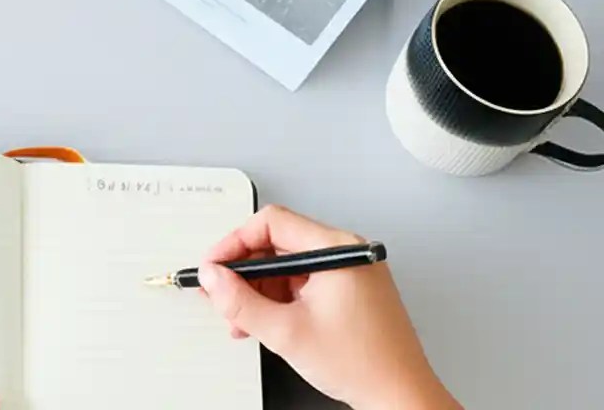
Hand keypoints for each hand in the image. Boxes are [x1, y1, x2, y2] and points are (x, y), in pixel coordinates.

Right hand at [199, 206, 461, 409]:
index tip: (215, 266)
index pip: (272, 223)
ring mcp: (349, 271)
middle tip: (221, 293)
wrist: (401, 397)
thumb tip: (214, 278)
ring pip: (287, 266)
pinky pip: (303, 282)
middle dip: (245, 272)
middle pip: (278, 244)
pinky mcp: (349, 290)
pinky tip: (264, 322)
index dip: (235, 243)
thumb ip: (240, 301)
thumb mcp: (286, 332)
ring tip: (242, 319)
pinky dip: (279, 299)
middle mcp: (346, 253)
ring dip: (259, 290)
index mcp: (337, 249)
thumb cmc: (364, 364)